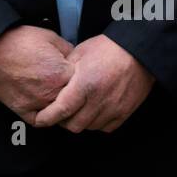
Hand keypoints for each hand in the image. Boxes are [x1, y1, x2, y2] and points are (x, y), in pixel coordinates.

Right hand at [0, 25, 74, 124]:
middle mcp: (52, 93)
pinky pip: (40, 121)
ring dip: (60, 106)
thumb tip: (75, 57)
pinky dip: (44, 116)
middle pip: (72, 100)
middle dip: (72, 93)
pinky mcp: (22, 110)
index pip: (82, 83)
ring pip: (59, 114)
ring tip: (55, 95)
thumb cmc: (18, 41)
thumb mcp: (49, 36)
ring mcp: (37, 103)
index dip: (80, 77)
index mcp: (62, 74)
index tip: (75, 74)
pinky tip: (44, 107)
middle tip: (65, 84)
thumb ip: (68, 49)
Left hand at [32, 34, 154, 131]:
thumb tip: (51, 85)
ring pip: (88, 128)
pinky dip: (96, 123)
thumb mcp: (80, 53)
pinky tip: (92, 111)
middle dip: (62, 122)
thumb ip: (64, 71)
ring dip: (79, 122)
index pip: (61, 110)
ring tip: (76, 110)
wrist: (138, 51)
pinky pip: (105, 128)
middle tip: (58, 113)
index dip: (47, 118)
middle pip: (73, 125)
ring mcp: (113, 109)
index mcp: (85, 84)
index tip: (39, 119)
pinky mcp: (124, 113)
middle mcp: (99, 100)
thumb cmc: (107, 48)